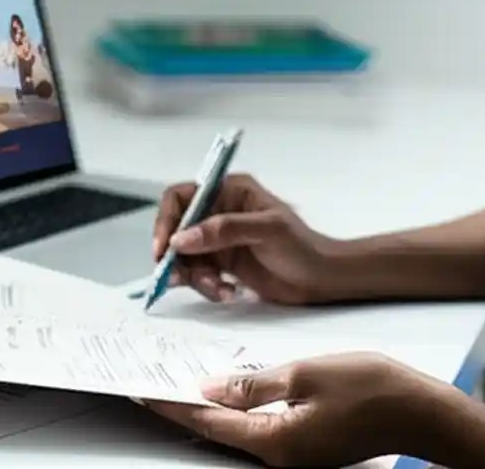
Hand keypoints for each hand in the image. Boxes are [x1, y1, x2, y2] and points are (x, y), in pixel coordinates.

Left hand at [147, 352, 449, 466]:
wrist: (421, 412)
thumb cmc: (372, 389)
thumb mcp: (305, 373)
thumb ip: (254, 384)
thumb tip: (212, 388)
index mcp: (275, 441)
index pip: (210, 423)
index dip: (174, 405)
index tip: (145, 393)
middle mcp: (281, 457)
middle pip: (223, 431)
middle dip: (191, 406)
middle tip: (160, 382)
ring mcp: (298, 455)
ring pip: (244, 430)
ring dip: (218, 407)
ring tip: (191, 382)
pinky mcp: (311, 447)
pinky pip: (267, 428)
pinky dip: (246, 410)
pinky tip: (237, 390)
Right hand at [152, 174, 346, 304]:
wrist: (320, 279)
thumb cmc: (302, 246)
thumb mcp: (267, 230)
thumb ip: (225, 230)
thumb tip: (182, 239)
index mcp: (229, 191)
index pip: (181, 197)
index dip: (167, 220)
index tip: (164, 248)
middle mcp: (218, 212)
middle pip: (177, 230)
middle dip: (178, 257)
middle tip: (179, 278)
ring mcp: (218, 239)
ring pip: (185, 257)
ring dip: (195, 276)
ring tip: (219, 288)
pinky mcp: (222, 263)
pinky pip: (197, 274)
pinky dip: (205, 286)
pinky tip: (226, 292)